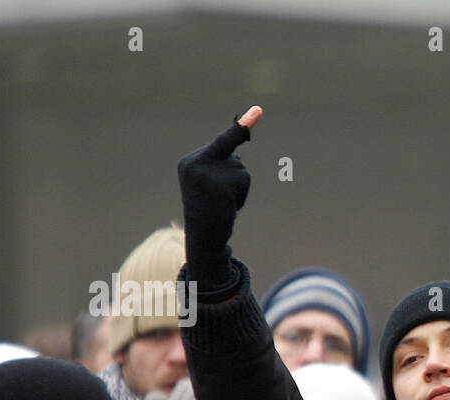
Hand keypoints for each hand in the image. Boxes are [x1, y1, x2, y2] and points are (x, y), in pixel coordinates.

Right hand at [177, 106, 262, 290]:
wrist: (203, 237)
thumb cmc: (211, 210)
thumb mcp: (212, 183)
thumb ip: (224, 163)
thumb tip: (242, 139)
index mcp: (190, 161)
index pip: (221, 142)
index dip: (241, 127)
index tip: (259, 111)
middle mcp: (195, 162)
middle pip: (233, 155)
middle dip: (236, 174)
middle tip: (223, 197)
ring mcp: (206, 172)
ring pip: (241, 168)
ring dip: (239, 187)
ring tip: (224, 202)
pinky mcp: (219, 183)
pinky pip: (243, 179)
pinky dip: (242, 194)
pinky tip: (228, 205)